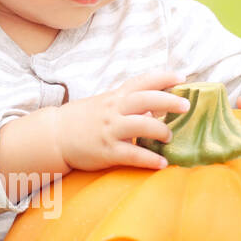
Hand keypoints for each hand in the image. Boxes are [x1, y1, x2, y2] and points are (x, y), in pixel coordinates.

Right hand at [56, 72, 189, 171]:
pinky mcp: (107, 151)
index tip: (182, 77)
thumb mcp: (105, 104)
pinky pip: (133, 154)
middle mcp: (114, 110)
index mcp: (115, 97)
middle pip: (146, 100)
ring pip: (143, 125)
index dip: (163, 78)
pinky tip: (162, 163)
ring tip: (170, 137)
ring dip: (161, 131)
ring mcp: (110, 130)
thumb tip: (157, 108)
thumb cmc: (83, 120)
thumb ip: (129, 104)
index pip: (142, 81)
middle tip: (186, 105)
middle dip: (169, 101)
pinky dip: (150, 159)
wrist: (54, 136)